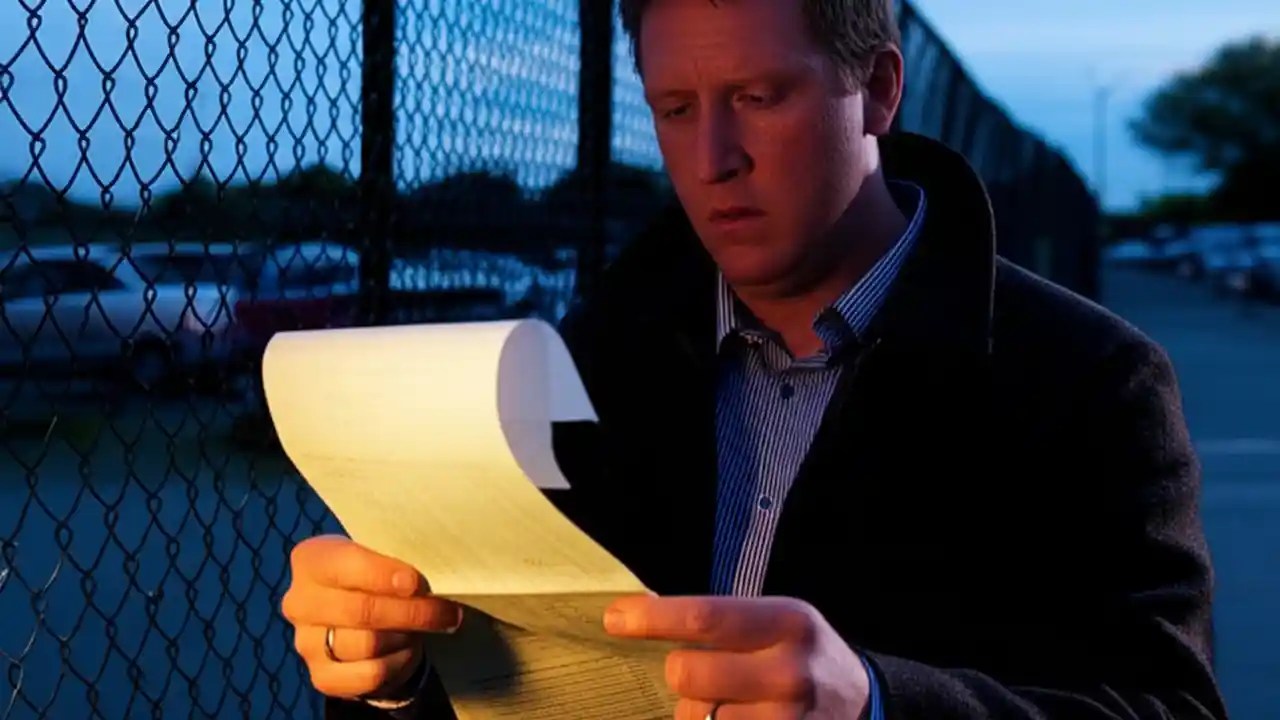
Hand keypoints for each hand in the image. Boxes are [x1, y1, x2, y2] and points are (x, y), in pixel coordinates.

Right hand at [281, 534, 462, 699]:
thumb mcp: (381, 556)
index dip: (384, 575)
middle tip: (446, 612)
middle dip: (412, 612)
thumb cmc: (375, 576)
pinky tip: (406, 649)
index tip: (415, 583)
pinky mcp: (322, 676)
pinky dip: (397, 663)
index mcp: (312, 560)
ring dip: (406, 636)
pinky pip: (369, 674)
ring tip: (423, 627)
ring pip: (368, 644)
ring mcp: (306, 642)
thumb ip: (396, 562)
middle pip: (362, 610)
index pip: (346, 565)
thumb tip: (422, 586)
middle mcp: (300, 601)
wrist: (360, 616)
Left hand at [604, 595, 868, 719]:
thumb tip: (638, 620)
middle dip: (681, 674)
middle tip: (701, 673)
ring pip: (696, 718)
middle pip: (687, 674)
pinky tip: (738, 717)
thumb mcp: (776, 620)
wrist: (860, 702)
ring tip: (733, 704)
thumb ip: (722, 622)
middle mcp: (790, 673)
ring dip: (698, 714)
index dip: (652, 618)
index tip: (615, 618)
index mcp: (787, 622)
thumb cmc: (800, 653)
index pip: (705, 617)